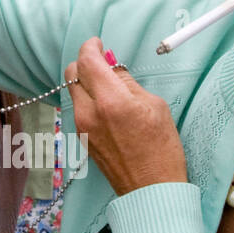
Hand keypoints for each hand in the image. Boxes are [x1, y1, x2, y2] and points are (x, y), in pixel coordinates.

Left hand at [65, 37, 187, 195]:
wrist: (151, 189)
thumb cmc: (161, 149)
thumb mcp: (155, 105)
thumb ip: (128, 82)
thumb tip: (113, 66)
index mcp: (111, 100)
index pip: (87, 60)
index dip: (91, 46)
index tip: (99, 43)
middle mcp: (89, 112)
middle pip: (72, 72)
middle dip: (85, 62)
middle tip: (104, 63)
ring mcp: (82, 127)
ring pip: (73, 91)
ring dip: (86, 82)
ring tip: (110, 88)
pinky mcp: (82, 138)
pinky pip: (79, 109)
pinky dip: (88, 100)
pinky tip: (108, 107)